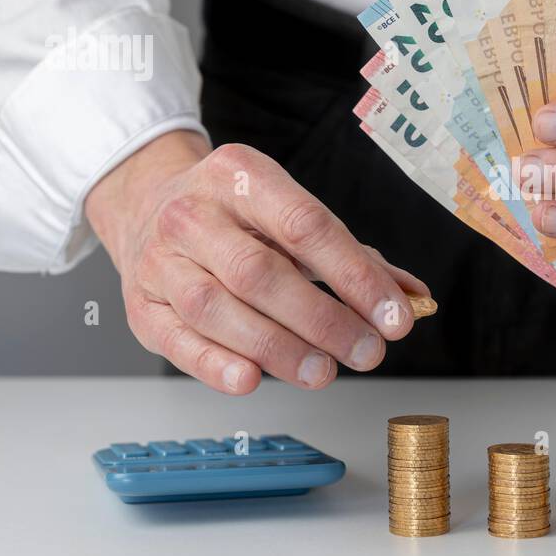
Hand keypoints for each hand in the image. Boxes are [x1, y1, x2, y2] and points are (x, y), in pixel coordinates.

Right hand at [86, 131, 427, 393]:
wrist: (147, 207)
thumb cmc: (237, 218)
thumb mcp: (292, 215)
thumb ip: (355, 257)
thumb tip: (414, 297)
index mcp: (241, 177)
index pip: (306, 226)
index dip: (355, 275)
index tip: (393, 316)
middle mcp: (194, 214)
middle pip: (260, 272)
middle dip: (321, 318)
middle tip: (366, 352)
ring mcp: (160, 260)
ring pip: (216, 308)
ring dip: (276, 347)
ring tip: (323, 372)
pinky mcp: (141, 307)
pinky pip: (178, 340)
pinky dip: (214, 364)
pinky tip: (251, 379)